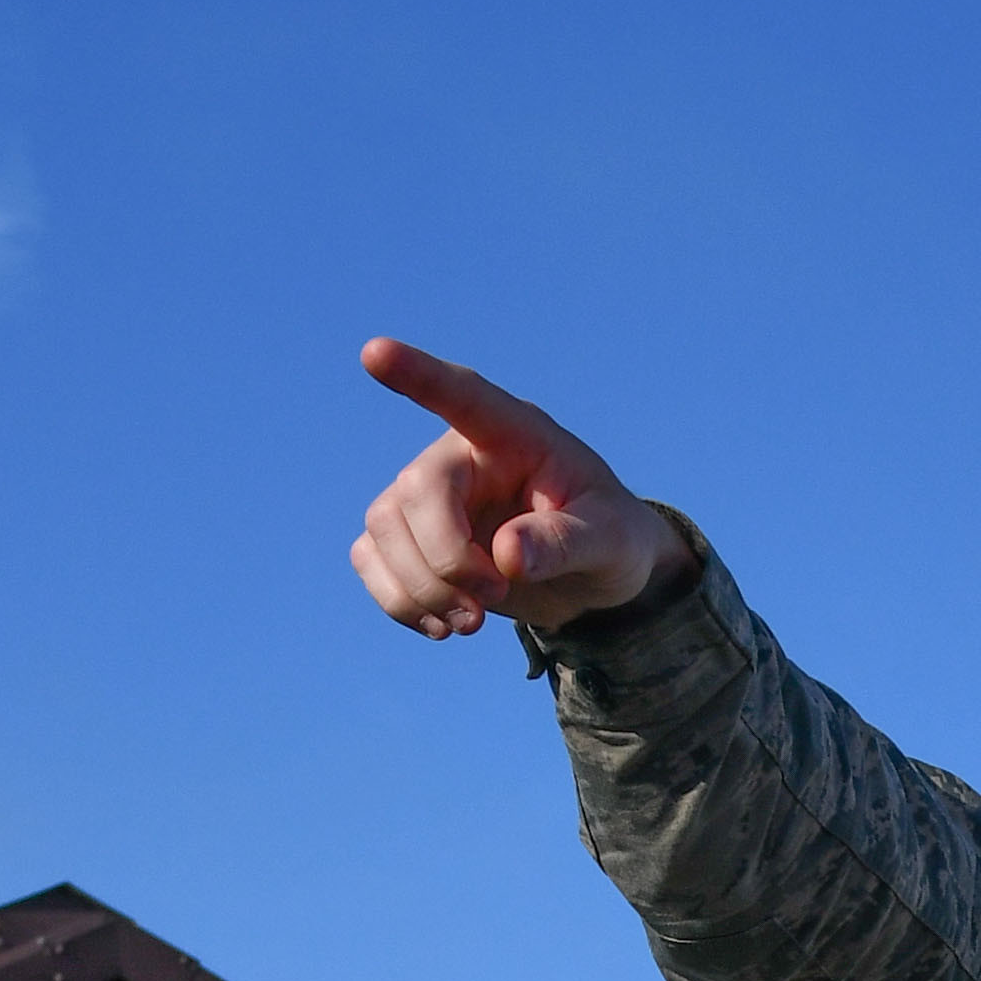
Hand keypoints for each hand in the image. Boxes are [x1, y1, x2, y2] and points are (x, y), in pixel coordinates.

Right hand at [347, 339, 672, 638]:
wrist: (592, 577)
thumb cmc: (610, 539)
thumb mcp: (611, 540)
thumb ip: (567, 542)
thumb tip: (508, 555)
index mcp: (515, 434)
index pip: (462, 395)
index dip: (419, 375)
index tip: (374, 353)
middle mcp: (461, 456)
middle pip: (414, 493)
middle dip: (446, 562)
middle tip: (492, 599)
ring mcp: (427, 497)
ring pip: (382, 529)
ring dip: (420, 590)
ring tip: (471, 624)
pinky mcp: (409, 539)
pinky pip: (370, 560)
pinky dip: (398, 602)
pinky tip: (442, 627)